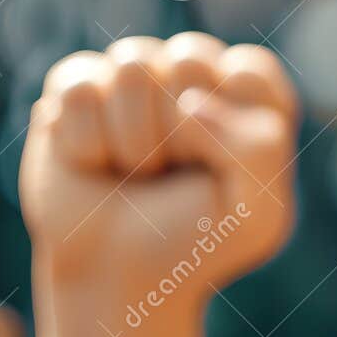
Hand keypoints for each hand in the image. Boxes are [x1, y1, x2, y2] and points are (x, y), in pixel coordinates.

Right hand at [20, 33, 298, 299]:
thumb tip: (190, 102)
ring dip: (133, 141)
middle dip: (180, 134)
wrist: (118, 277)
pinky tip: (95, 164)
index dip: (231, 131)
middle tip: (174, 174)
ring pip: (133, 66)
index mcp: (250, 94)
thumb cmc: (196, 242)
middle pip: (190, 58)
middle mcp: (194, 72)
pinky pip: (80, 90)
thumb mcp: (256, 214)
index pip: (248, 72)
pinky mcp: (77, 88)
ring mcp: (134, 75)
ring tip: (137, 171)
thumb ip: (258, 149)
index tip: (221, 173)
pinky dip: (87, 143)